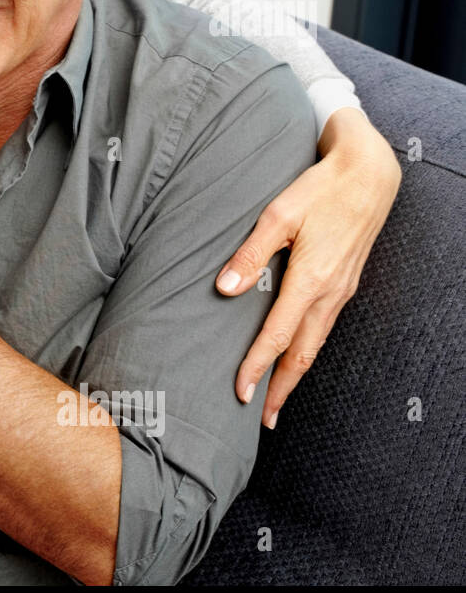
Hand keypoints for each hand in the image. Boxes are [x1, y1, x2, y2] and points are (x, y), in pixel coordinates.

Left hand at [217, 108, 400, 427]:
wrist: (369, 174)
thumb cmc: (320, 190)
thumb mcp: (278, 216)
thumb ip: (250, 255)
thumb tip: (224, 290)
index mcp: (311, 280)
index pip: (279, 336)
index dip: (257, 366)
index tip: (240, 392)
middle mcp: (330, 292)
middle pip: (303, 354)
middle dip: (282, 388)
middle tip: (263, 418)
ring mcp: (342, 290)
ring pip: (317, 343)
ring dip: (295, 374)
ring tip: (276, 397)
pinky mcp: (346, 283)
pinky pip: (324, 327)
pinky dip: (307, 350)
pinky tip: (295, 356)